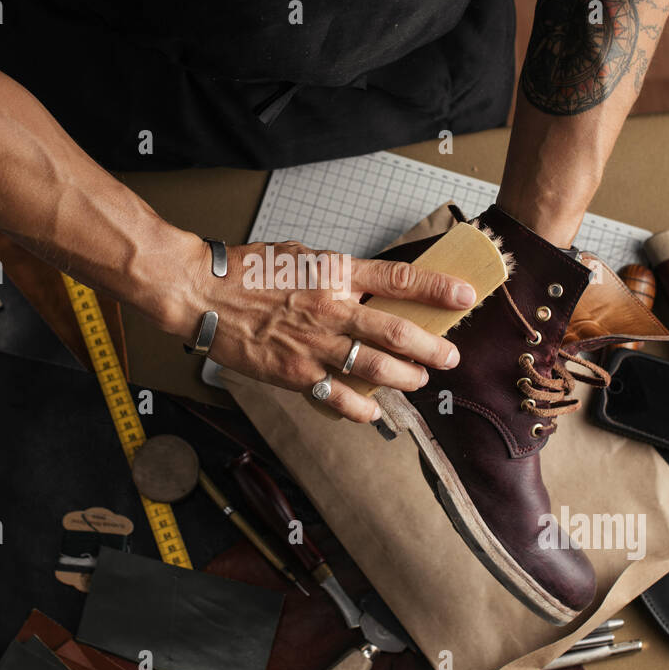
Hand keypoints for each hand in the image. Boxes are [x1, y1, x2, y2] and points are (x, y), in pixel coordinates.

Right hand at [159, 237, 474, 421]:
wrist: (202, 292)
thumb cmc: (248, 271)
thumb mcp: (301, 257)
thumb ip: (336, 273)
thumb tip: (367, 284)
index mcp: (335, 273)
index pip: (399, 278)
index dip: (437, 288)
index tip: (466, 295)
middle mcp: (331, 308)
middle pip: (397, 332)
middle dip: (432, 348)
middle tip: (449, 357)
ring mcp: (314, 345)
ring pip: (376, 368)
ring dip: (405, 379)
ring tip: (418, 381)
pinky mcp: (295, 374)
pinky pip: (338, 398)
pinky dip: (360, 409)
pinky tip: (371, 412)